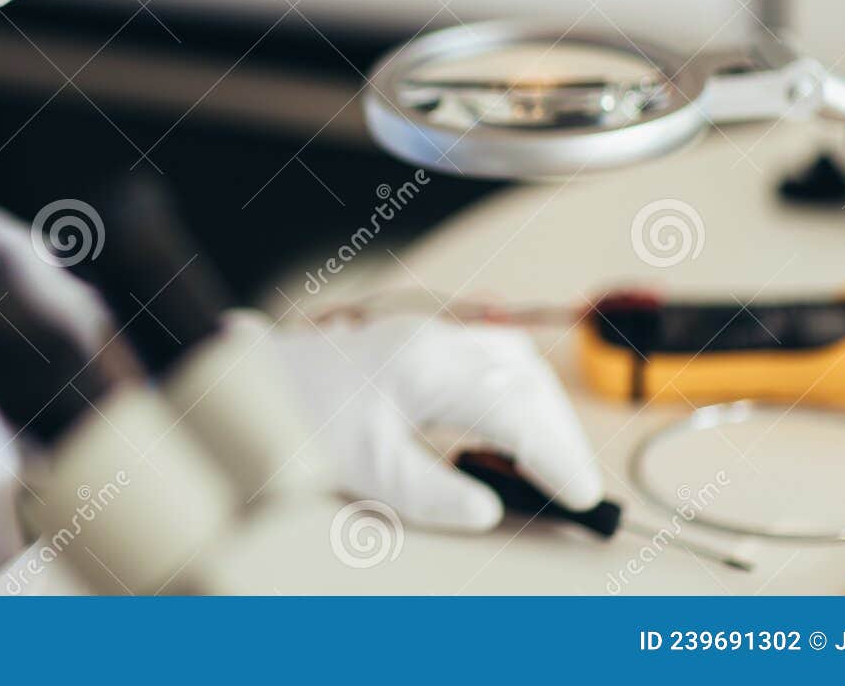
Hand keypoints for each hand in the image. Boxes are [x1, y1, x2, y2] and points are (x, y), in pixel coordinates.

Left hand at [269, 314, 602, 530]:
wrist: (262, 380)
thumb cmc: (306, 420)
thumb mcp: (363, 467)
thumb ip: (428, 492)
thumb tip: (486, 511)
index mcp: (422, 369)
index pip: (511, 410)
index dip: (554, 454)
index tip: (582, 497)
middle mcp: (435, 341)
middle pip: (524, 380)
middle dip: (559, 436)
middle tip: (575, 492)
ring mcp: (432, 334)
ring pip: (516, 362)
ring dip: (543, 412)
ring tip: (555, 468)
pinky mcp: (428, 341)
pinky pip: (496, 357)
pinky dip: (521, 395)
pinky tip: (518, 433)